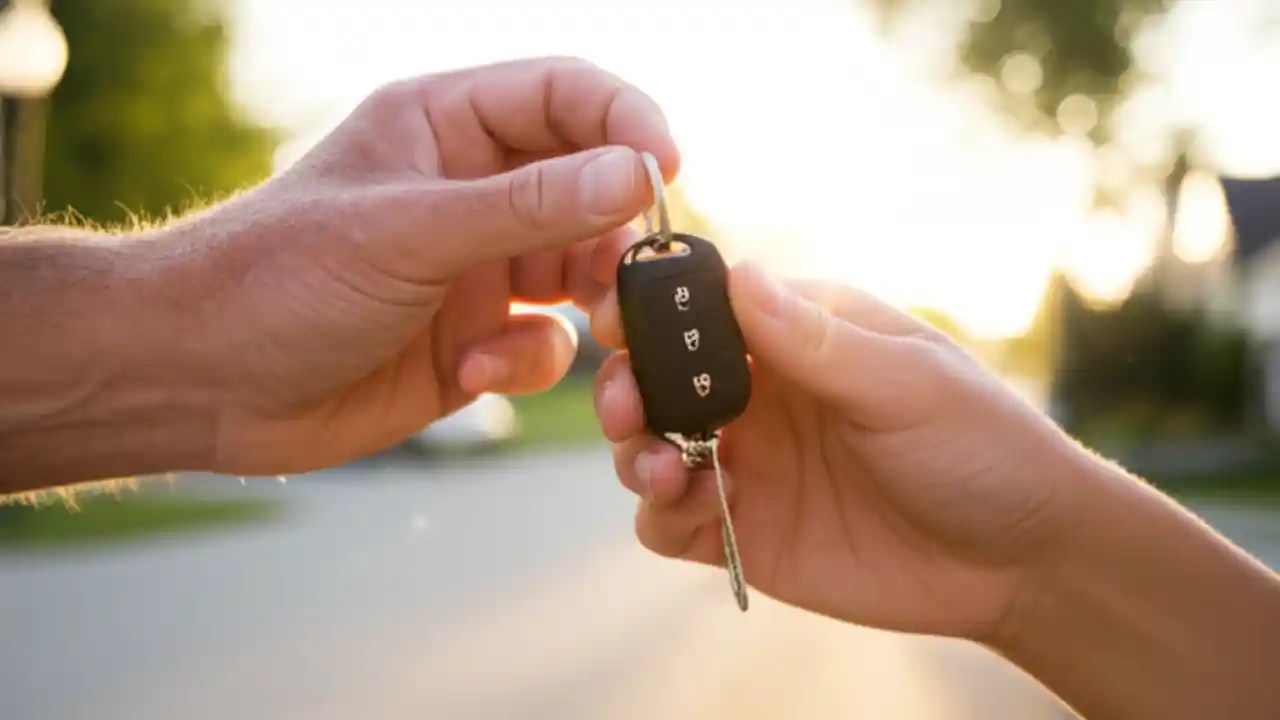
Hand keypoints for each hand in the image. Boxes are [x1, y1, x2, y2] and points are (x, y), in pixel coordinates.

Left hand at [151, 57, 677, 474]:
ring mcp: (478, 267)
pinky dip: (530, 359)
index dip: (625, 123)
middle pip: (592, 189)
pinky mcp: (477, 338)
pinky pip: (548, 341)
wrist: (202, 383)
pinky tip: (475, 372)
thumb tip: (636, 175)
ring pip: (584, 271)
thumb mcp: (409, 230)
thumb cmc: (277, 278)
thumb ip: (528, 205)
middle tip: (632, 274)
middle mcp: (473, 191)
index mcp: (447, 126)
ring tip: (583, 326)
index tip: (667, 169)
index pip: (566, 96)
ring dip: (591, 303)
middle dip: (617, 233)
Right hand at [591, 262, 1087, 640]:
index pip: (704, 308)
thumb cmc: (982, 447)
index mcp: (799, 338)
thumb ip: (817, 341)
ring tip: (662, 469)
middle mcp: (761, 396)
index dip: (653, 310)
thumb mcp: (907, 384)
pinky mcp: (745, 532)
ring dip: (635, 453)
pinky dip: (659, 514)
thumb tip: (738, 274)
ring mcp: (749, 464)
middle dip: (626, 387)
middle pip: (658, 379)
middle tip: (626, 408)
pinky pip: (670, 522)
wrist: (1021, 561)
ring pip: (649, 448)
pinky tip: (691, 508)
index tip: (618, 321)